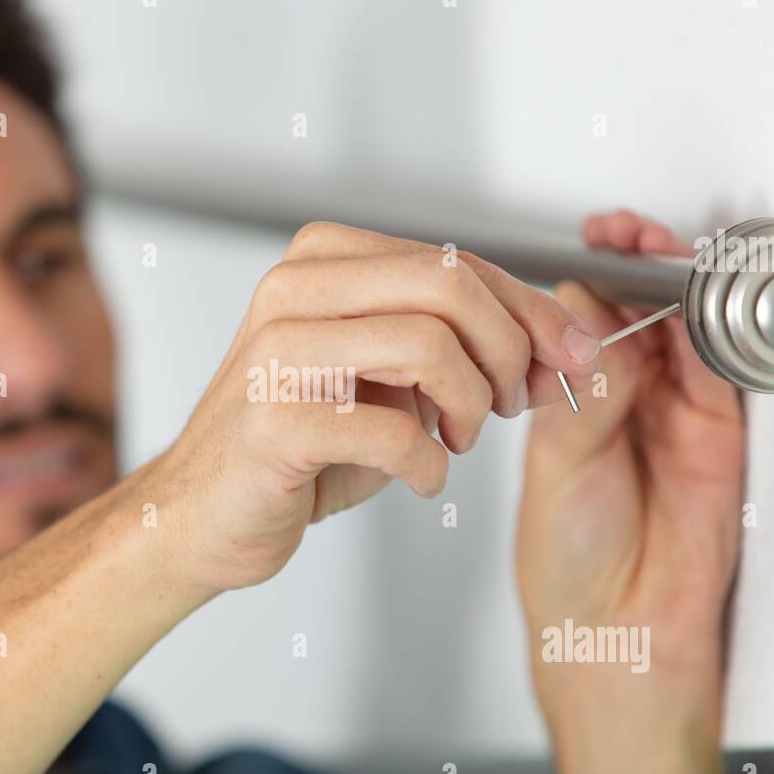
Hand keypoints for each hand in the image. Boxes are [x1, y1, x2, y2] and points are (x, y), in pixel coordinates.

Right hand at [147, 221, 608, 596]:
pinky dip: (429, 466)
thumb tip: (565, 356)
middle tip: (508, 402)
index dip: (529, 309)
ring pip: (429, 346)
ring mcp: (277, 351)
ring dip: (470, 406)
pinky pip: (394, 431)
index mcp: (324, 262)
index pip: (454, 261)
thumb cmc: (299, 446)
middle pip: (448, 284)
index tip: (570, 354)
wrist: (203, 513)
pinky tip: (419, 477)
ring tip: (456, 440)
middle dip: (508, 348)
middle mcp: (294, 290)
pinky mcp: (274, 420)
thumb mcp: (394, 388)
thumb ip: (471, 360)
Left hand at [516, 210, 745, 773]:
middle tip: (623, 236)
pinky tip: (695, 304)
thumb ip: (582, 399)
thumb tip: (592, 333)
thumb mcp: (555, 466)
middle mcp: (617, 397)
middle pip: (632, 307)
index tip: (579, 246)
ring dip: (672, 282)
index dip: (579, 276)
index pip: (574, 317)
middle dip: (629, 262)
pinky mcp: (716, 431)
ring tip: (656, 255)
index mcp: (564, 398)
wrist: (618, 631)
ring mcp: (669, 410)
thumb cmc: (567, 561)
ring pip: (680, 325)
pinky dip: (712, 328)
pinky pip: (720, 365)